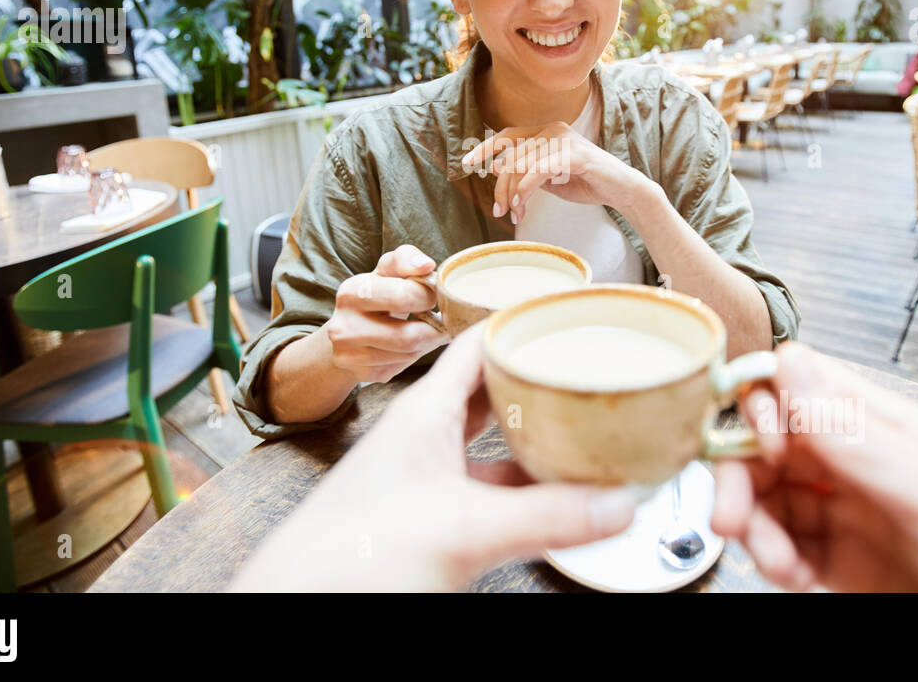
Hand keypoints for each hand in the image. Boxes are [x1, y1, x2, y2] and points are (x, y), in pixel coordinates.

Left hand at [230, 324, 640, 591]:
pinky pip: (487, 484)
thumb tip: (619, 502)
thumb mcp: (463, 530)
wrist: (298, 603)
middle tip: (587, 370)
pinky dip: (522, 484)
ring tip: (581, 428)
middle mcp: (424, 435)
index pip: (478, 342)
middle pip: (491, 387)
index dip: (521, 323)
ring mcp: (425, 475)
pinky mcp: (429, 514)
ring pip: (490, 439)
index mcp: (424, 412)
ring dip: (533, 434)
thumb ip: (546, 517)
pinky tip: (551, 496)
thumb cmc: (348, 556)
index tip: (568, 314)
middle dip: (537, 377)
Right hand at [327, 244, 450, 383]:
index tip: (435, 295)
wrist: (352, 325)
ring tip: (431, 330)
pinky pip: (401, 368)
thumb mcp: (388, 269)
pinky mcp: (361, 373)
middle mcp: (343, 327)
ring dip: (428, 342)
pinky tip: (414, 344)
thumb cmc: (379, 291)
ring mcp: (349, 354)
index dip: (429, 296)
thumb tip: (426, 265)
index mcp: (351, 293)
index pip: (404, 297)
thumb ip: (406, 259)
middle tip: (443, 320)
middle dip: (434, 328)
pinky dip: (415, 356)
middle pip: (408, 336)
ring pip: (408, 354)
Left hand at [462, 122, 652, 223]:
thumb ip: (525, 171)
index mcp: (545, 132)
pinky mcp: (574, 154)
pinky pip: (539, 171)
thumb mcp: (547, 178)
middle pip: (511, 157)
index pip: (507, 136)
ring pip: (521, 166)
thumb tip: (494, 168)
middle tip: (501, 212)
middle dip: (501, 188)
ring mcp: (564, 139)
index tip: (466, 163)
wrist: (619, 189)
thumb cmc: (584, 182)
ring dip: (513, 194)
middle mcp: (552, 129)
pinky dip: (526, 189)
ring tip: (516, 214)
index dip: (485, 148)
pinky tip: (522, 205)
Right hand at [710, 343, 917, 591]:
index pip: (806, 388)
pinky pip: (789, 551)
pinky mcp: (850, 569)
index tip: (749, 438)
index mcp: (894, 429)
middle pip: (775, 447)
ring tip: (764, 553)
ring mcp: (858, 518)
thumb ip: (868, 437)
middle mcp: (869, 467)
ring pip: (773, 500)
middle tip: (728, 508)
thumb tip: (795, 367)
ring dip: (752, 520)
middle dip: (740, 470)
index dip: (763, 404)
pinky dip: (771, 559)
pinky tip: (782, 571)